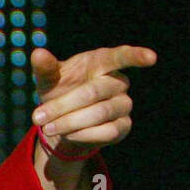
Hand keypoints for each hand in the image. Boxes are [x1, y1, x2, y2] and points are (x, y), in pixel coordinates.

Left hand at [30, 44, 155, 156]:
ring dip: (71, 122)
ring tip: (48, 128)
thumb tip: (38, 54)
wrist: (63, 121)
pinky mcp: (123, 126)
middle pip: (94, 92)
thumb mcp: (49, 79)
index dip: (136, 56)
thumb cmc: (60, 91)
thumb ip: (46, 68)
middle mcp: (118, 82)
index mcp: (102, 63)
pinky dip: (84, 135)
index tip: (151, 58)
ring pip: (101, 113)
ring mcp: (124, 104)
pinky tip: (68, 135)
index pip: (121, 56)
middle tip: (37, 117)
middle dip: (63, 106)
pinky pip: (108, 131)